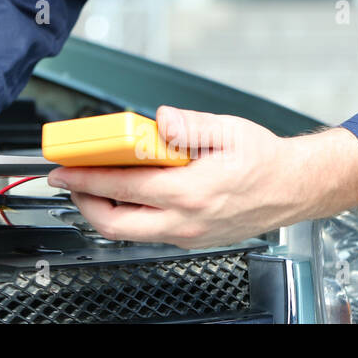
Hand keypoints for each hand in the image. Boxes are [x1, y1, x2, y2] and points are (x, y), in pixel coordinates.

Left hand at [46, 105, 304, 248]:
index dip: (85, 179)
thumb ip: (188, 125)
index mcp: (190, 193)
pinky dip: (127, 214)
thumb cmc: (265, 160)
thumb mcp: (227, 130)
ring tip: (93, 183)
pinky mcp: (191, 237)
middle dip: (83, 202)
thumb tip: (159, 119)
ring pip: (129, 232)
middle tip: (70, 181)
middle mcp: (186, 221)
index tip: (63, 169)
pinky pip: (148, 231)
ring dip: (104, 210)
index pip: (121, 188)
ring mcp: (188, 234)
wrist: (294, 188)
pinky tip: (125, 191)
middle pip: (114, 224)